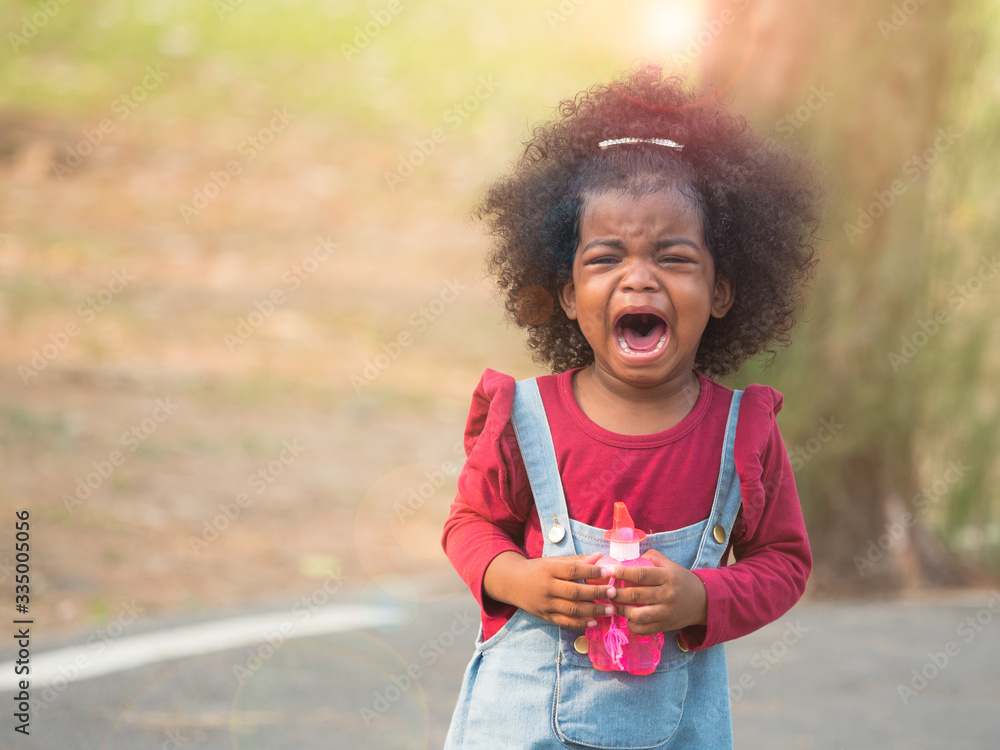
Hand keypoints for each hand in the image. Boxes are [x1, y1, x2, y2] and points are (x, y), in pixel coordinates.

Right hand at [483, 551, 615, 629]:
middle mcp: (547, 587)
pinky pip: (564, 622)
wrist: (512, 583)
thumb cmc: (538, 569)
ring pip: (572, 609)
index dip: (591, 571)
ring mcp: (546, 604)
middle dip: (596, 593)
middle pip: (574, 592)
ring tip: (610, 609)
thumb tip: (600, 556)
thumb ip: (577, 560)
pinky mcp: (545, 616)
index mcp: (549, 569)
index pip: (573, 570)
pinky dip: (580, 624)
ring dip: (593, 610)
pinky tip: (594, 622)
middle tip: (614, 592)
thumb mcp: (554, 561)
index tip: (608, 572)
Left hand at [607, 549, 707, 634]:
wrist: (703, 601)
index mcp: (668, 577)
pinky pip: (644, 629)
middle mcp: (667, 595)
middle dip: (616, 593)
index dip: (622, 573)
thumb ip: (650, 557)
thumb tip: (628, 557)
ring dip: (622, 611)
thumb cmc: (681, 580)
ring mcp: (666, 613)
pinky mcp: (665, 626)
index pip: (641, 574)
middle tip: (606, 590)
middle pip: (636, 595)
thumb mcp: (669, 564)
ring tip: (614, 605)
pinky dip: (632, 625)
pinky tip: (627, 618)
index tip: (609, 571)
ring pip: (638, 615)